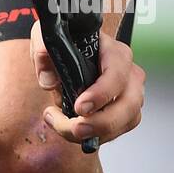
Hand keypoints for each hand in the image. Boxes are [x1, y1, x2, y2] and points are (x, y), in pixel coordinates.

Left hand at [30, 19, 144, 145]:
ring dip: (94, 133)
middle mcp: (129, 75)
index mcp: (115, 53)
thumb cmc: (67, 42)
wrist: (72, 51)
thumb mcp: (49, 36)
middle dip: (101, 123)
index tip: (79, 107)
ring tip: (62, 126)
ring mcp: (130, 95)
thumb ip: (43, 51)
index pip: (116, 75)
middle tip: (75, 128)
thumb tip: (48, 81)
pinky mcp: (123, 114)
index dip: (101, 94)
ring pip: (124, 122)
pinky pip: (115, 132)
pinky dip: (93, 136)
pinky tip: (70, 128)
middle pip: (129, 105)